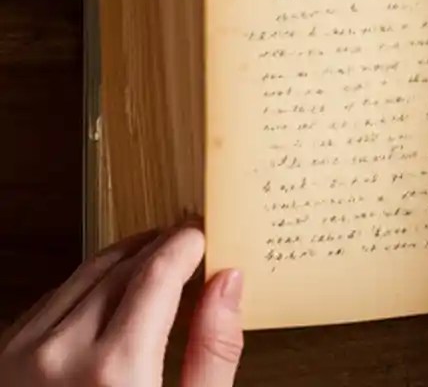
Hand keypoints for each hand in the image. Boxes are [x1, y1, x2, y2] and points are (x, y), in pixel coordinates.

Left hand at [0, 224, 243, 386]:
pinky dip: (85, 287)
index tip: (203, 234)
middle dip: (158, 248)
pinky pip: (49, 302)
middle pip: (121, 267)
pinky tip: (109, 294)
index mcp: (114, 369)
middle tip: (187, 242)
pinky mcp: (1, 361)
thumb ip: (213, 350)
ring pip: (81, 277)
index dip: (185, 244)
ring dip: (121, 260)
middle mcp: (59, 354)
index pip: (157, 271)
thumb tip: (228, 282)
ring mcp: (20, 356)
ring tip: (153, 259)